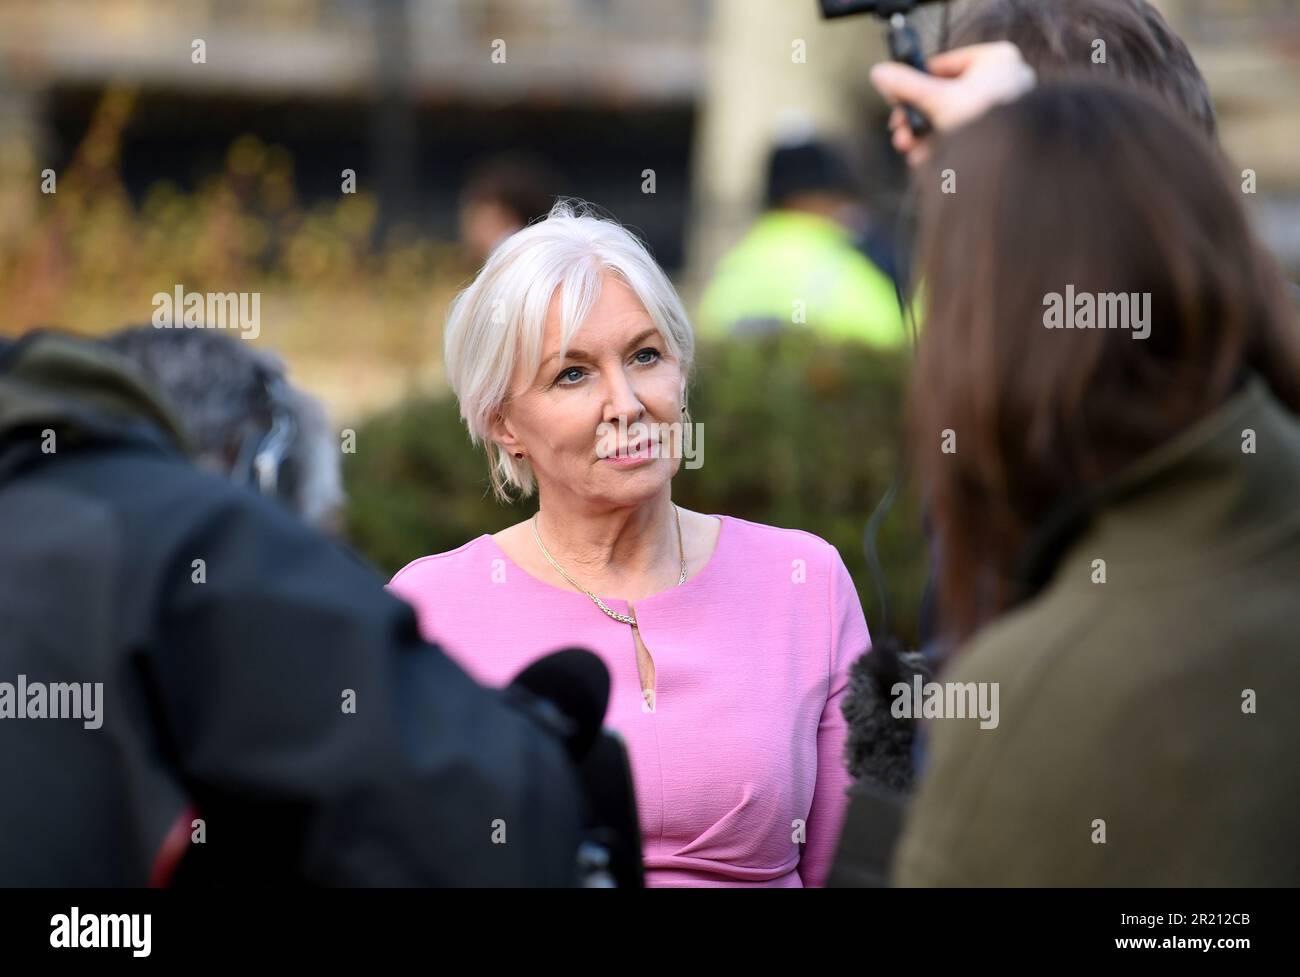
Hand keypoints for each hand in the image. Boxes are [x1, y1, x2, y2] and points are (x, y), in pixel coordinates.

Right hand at [870, 41, 1036, 166]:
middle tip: (899, 129)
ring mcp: (1007, 108)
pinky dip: (944, 145)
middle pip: (945, 93)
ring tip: (909, 148)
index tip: (897, 98)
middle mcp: (1005, 79)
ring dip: (924, 135)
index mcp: (996, 59)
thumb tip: (879, 73)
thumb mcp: (936, 101)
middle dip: (917, 117)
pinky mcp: (1002, 134)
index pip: (944, 64)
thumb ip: (906, 86)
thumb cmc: (983, 123)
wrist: (1008, 165)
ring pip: (953, 116)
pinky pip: (967, 134)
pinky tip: (924, 158)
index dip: (916, 82)